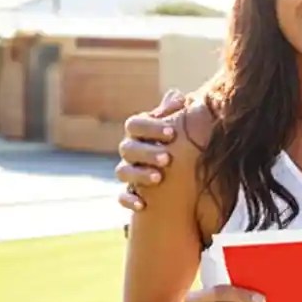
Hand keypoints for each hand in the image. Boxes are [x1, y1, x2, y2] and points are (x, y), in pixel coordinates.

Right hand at [116, 89, 188, 210]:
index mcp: (139, 131)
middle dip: (147, 152)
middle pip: (128, 148)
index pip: (135, 124)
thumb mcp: (179, 126)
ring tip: (158, 178)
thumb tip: (178, 96)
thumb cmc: (177, 142)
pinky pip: (122, 197)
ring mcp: (128, 171)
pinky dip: (129, 200)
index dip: (151, 127)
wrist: (177, 172)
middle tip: (167, 158)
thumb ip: (177, 112)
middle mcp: (130, 150)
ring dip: (139, 174)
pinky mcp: (129, 192)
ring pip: (123, 171)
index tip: (173, 133)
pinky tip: (142, 204)